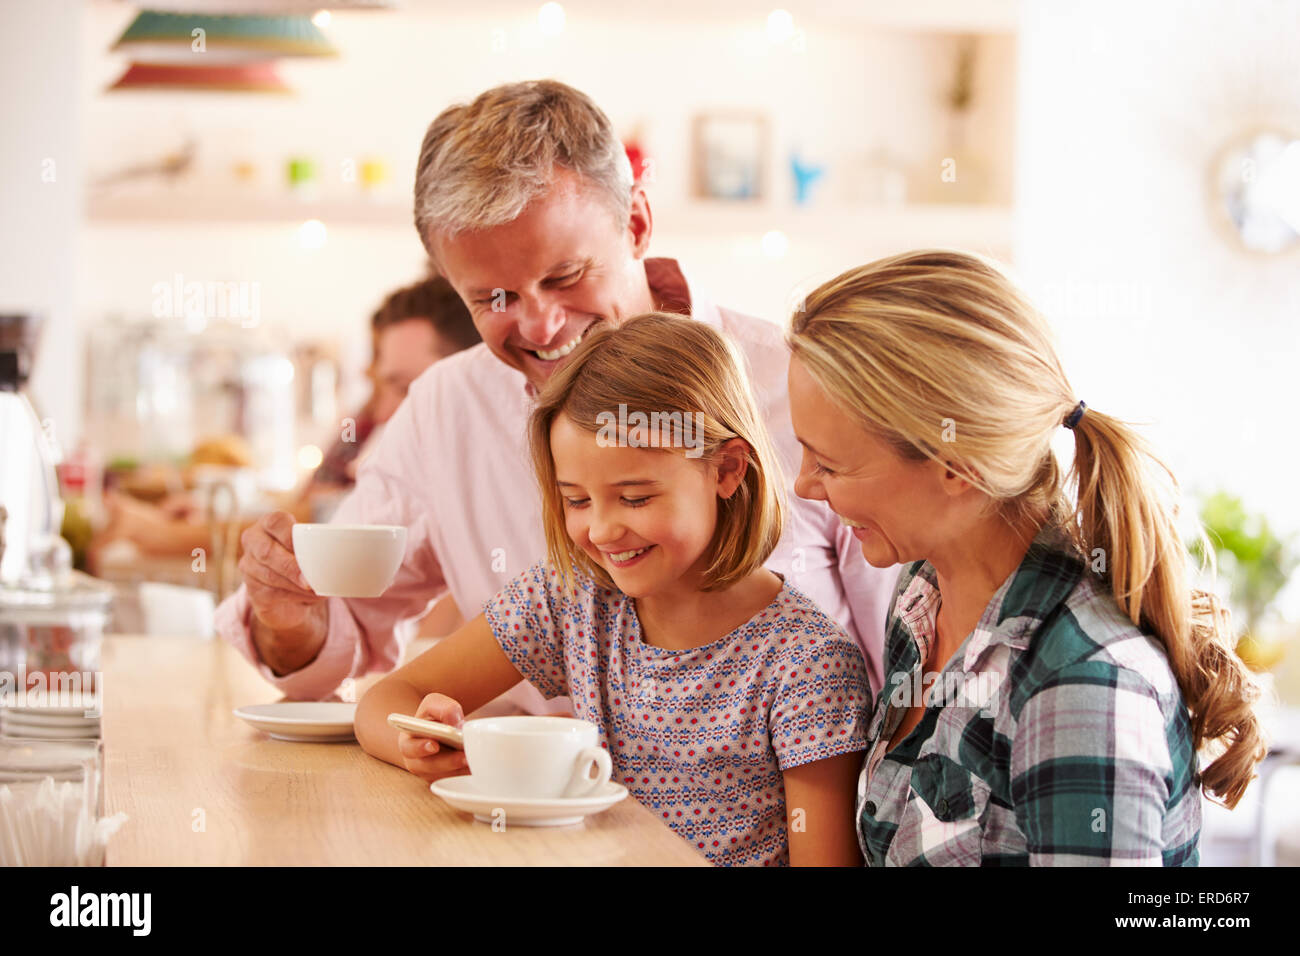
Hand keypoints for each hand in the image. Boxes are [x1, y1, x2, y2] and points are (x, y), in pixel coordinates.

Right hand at [239, 511, 326, 641]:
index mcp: (268, 525)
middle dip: (290, 566)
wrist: (289, 596)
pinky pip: (272, 593)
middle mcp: (253, 542)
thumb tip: (342, 552)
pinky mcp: (252, 591)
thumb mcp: (310, 549)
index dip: (289, 533)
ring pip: (270, 575)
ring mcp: (248, 567)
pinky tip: (309, 597)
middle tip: (309, 580)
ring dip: (296, 585)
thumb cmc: (303, 563)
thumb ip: (319, 545)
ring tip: (316, 590)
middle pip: (267, 552)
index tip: (307, 546)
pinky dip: (294, 596)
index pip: (275, 521)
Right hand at [396, 693, 469, 782]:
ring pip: (446, 777)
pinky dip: (468, 775)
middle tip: (464, 757)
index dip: (421, 748)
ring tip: (476, 761)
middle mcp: (417, 762)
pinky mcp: (446, 781)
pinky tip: (479, 767)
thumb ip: (443, 708)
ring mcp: (431, 774)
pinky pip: (457, 782)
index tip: (434, 745)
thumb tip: (456, 724)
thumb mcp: (435, 704)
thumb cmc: (433, 717)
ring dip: (461, 770)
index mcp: (408, 743)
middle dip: (448, 762)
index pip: (410, 748)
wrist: (438, 730)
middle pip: (430, 767)